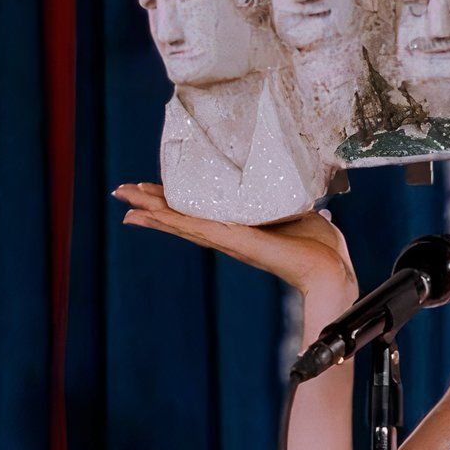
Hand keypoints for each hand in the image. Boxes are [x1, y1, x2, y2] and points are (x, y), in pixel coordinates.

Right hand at [113, 182, 356, 298]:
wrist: (329, 269)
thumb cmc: (320, 245)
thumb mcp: (296, 209)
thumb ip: (285, 199)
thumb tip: (292, 181)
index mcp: (238, 227)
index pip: (197, 212)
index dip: (172, 201)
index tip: (149, 190)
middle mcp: (226, 235)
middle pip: (178, 217)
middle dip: (149, 203)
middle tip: (120, 191)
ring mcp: (227, 239)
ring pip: (179, 221)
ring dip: (151, 209)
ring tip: (124, 199)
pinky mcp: (233, 241)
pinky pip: (194, 227)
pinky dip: (169, 220)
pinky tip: (149, 214)